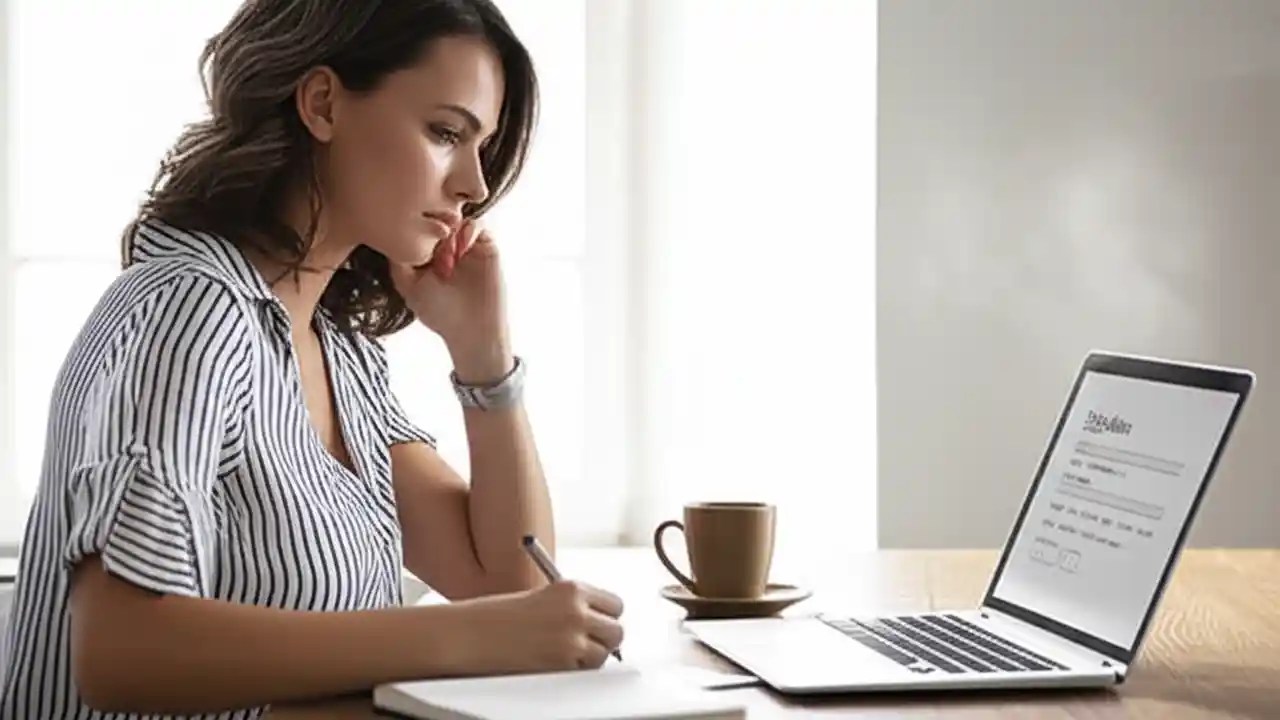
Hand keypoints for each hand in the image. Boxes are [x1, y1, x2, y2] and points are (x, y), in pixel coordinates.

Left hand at [389, 219, 511, 379]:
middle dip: (432, 227)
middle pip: (435, 218)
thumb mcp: (407, 285)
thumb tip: (393, 231)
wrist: (473, 329)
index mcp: (425, 254)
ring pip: (455, 218)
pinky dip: (469, 230)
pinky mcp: (487, 246)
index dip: (413, 226)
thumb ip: (398, 259)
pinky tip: (462, 250)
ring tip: (448, 255)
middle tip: (432, 249)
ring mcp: (466, 245)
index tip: (412, 240)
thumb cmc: (439, 312)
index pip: (417, 227)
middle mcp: (445, 247)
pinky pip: (477, 225)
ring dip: (450, 231)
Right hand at [458, 581, 624, 673]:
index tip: (599, 623)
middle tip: (587, 643)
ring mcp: (572, 638)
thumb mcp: (544, 598)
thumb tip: (600, 624)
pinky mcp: (563, 663)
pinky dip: (575, 670)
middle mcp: (577, 610)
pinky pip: (585, 671)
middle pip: (617, 631)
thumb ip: (574, 607)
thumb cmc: (500, 617)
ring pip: (604, 654)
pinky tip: (554, 662)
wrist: (473, 634)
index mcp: (572, 588)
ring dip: (591, 657)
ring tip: (564, 653)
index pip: (615, 604)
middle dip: (604, 639)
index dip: (606, 616)